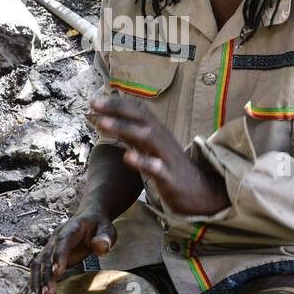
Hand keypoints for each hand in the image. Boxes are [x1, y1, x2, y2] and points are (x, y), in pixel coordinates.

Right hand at [24, 205, 116, 293]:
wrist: (87, 220)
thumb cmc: (98, 227)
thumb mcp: (107, 229)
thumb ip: (104, 238)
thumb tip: (100, 247)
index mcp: (70, 230)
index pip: (63, 242)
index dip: (59, 256)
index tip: (57, 273)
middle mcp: (55, 240)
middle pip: (46, 258)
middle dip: (44, 278)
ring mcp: (49, 249)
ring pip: (38, 267)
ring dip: (34, 284)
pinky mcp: (48, 259)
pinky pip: (36, 273)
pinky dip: (30, 285)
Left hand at [89, 95, 228, 215]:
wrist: (199, 192)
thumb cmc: (169, 167)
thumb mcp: (149, 147)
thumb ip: (129, 134)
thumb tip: (106, 120)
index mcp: (156, 131)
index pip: (137, 110)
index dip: (116, 103)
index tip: (94, 101)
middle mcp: (162, 139)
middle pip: (141, 117)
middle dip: (117, 109)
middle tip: (94, 104)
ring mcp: (167, 156)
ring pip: (147, 137)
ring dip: (124, 128)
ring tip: (102, 124)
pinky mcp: (170, 177)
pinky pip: (157, 167)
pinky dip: (143, 161)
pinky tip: (127, 157)